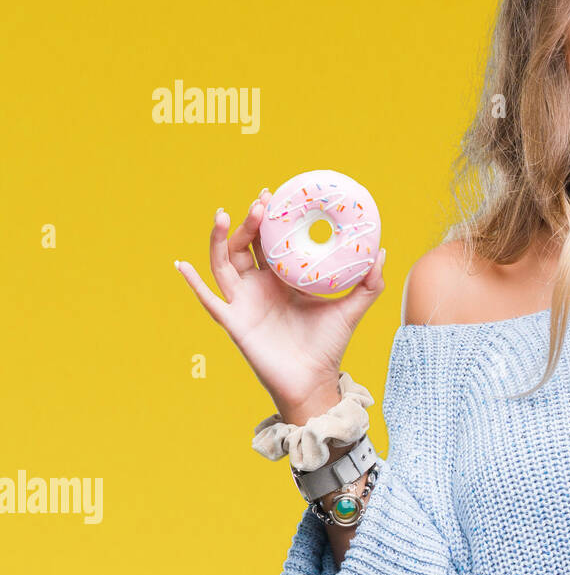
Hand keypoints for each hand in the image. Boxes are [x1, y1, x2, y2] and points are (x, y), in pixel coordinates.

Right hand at [175, 188, 388, 415]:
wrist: (314, 380)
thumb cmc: (328, 345)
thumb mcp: (352, 308)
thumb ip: (369, 282)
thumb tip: (380, 252)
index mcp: (282, 279)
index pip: (269, 241)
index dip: (268, 218)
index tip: (273, 195)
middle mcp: (259, 287)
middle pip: (245, 245)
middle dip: (249, 222)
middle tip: (261, 203)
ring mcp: (244, 302)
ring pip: (223, 263)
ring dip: (219, 239)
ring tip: (221, 215)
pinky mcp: (234, 321)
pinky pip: (209, 299)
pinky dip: (194, 283)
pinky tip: (183, 265)